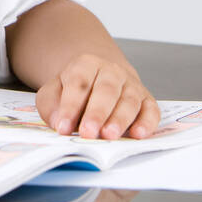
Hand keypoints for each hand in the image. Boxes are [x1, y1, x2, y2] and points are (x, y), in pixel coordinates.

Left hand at [35, 53, 160, 139]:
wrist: (100, 78)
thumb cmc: (75, 90)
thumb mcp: (54, 91)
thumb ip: (50, 105)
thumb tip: (58, 123)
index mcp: (87, 65)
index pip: (79, 82)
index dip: (71, 106)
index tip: (63, 127)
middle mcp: (112, 72)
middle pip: (106, 90)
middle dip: (97, 113)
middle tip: (88, 133)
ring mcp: (132, 85)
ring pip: (129, 100)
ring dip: (120, 119)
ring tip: (109, 136)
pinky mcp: (147, 101)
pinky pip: (151, 110)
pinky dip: (147, 123)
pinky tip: (138, 135)